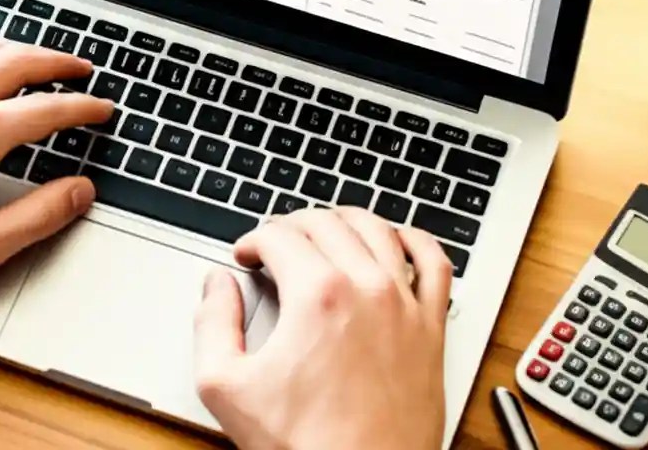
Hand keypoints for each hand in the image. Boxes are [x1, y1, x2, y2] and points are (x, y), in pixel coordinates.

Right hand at [194, 207, 452, 449]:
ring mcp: (405, 304)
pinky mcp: (431, 327)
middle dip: (292, 225)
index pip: (279, 236)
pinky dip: (415, 240)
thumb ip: (212, 324)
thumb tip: (216, 287)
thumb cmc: (305, 446)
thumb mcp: (226, 387)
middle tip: (275, 244)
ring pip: (379, 229)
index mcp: (318, 294)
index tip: (245, 256)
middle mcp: (368, 287)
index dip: (252, 240)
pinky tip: (396, 241)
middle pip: (326, 223)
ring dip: (345, 220)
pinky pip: (434, 262)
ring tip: (324, 231)